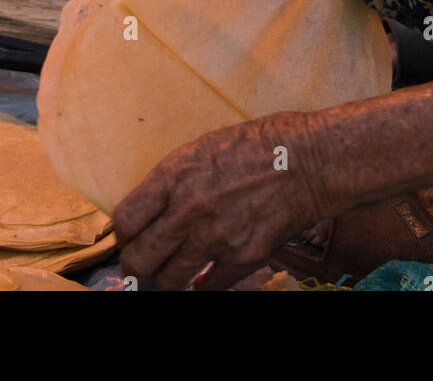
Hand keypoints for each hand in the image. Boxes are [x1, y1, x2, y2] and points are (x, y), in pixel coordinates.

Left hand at [113, 114, 324, 290]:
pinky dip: (201, 288)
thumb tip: (154, 210)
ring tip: (169, 275)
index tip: (129, 238)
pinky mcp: (242, 258)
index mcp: (176, 174)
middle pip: (139, 258)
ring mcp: (215, 237)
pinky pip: (208, 288)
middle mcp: (188, 209)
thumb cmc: (260, 145)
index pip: (126, 220)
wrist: (309, 160)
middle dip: (135, 267)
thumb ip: (176, 181)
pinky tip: (202, 280)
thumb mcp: (205, 148)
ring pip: (169, 279)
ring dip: (165, 280)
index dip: (123, 234)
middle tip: (140, 267)